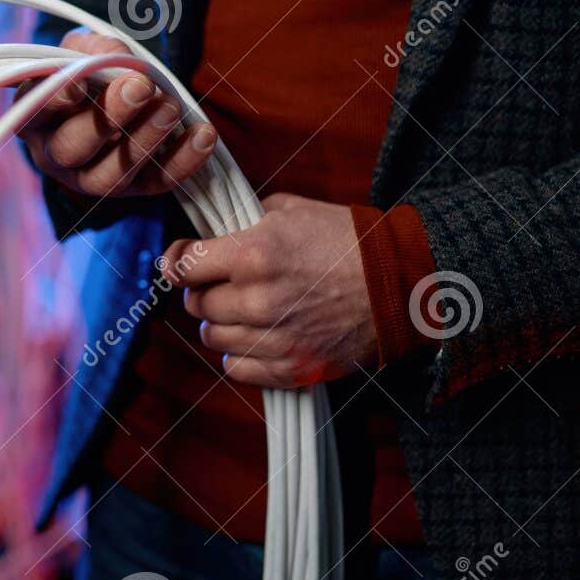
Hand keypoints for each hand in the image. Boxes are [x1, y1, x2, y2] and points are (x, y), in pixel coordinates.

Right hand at [18, 28, 216, 197]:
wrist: (114, 96)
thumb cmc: (89, 71)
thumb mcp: (82, 49)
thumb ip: (93, 48)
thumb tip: (119, 57)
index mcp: (34, 117)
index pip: (35, 112)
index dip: (55, 100)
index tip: (79, 82)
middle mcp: (55, 155)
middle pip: (72, 148)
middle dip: (108, 117)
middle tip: (141, 86)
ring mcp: (91, 179)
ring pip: (112, 175)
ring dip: (145, 141)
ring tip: (171, 106)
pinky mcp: (132, 190)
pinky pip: (156, 183)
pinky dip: (183, 162)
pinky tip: (204, 134)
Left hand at [162, 194, 376, 388]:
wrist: (401, 283)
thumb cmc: (349, 242)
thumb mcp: (293, 210)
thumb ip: (246, 220)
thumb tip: (214, 232)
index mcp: (253, 254)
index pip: (184, 266)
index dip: (177, 262)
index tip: (180, 262)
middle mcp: (257, 299)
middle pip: (197, 304)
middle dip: (205, 291)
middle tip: (224, 284)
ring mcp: (274, 338)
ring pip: (213, 337)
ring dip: (222, 323)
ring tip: (243, 310)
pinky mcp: (291, 368)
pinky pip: (237, 369)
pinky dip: (239, 354)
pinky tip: (256, 336)